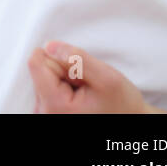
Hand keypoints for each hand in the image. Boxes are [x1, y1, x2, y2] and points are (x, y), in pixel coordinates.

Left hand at [28, 40, 166, 112]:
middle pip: (40, 70)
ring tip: (84, 93)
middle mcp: (43, 112)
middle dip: (63, 71)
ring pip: (44, 77)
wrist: (129, 119)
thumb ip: (77, 59)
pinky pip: (47, 86)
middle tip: (86, 86)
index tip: (77, 72)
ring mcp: (44, 113)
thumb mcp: (107, 78)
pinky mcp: (47, 111)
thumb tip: (49, 46)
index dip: (58, 58)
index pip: (37, 63)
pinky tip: (78, 97)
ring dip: (64, 79)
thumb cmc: (121, 104)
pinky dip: (62, 86)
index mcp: (55, 105)